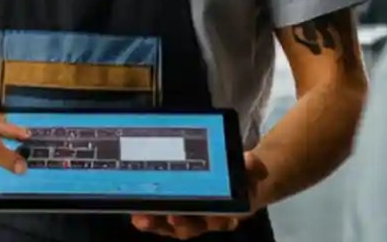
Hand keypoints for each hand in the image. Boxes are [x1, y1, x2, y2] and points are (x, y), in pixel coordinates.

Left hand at [131, 152, 267, 239]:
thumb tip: (250, 159)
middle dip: (179, 223)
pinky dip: (146, 216)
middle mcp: (204, 220)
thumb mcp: (250, 172)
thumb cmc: (240, 179)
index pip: (221, 221)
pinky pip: (157, 218)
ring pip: (170, 225)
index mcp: (227, 213)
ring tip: (142, 218)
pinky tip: (134, 211)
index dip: (215, 220)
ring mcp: (185, 218)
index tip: (210, 216)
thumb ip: (252, 166)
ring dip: (156, 222)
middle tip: (170, 216)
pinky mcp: (169, 212)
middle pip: (191, 227)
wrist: (235, 183)